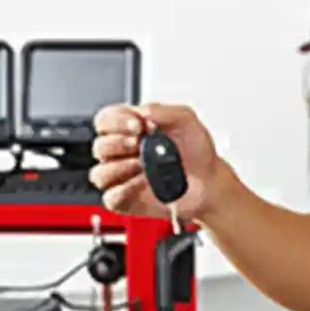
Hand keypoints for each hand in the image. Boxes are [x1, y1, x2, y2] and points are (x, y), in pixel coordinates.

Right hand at [89, 102, 227, 221]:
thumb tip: (142, 112)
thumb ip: (164, 111)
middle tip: (140, 144)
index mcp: (132, 130)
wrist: (210, 182)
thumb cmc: (197, 153)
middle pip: (100, 146)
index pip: (106, 120)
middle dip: (119, 143)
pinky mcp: (126, 199)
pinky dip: (125, 190)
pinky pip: (110, 197)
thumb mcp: (187, 120)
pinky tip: (143, 183)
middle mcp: (123, 152)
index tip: (137, 125)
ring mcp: (123, 177)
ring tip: (143, 165)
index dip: (115, 121)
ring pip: (99, 173)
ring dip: (120, 168)